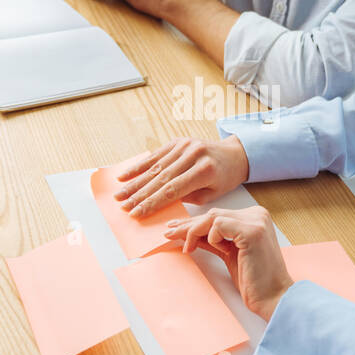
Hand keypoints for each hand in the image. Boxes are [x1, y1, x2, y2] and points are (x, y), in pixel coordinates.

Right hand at [115, 135, 249, 216]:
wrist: (235, 154)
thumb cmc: (224, 178)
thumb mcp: (212, 194)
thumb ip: (187, 197)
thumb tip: (160, 203)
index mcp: (204, 170)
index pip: (172, 190)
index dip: (152, 203)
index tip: (137, 213)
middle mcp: (193, 155)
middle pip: (160, 178)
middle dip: (139, 195)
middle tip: (123, 206)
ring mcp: (184, 146)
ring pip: (155, 167)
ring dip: (135, 182)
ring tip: (119, 195)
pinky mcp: (177, 141)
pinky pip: (155, 155)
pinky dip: (138, 166)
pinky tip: (125, 175)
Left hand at [164, 206, 292, 320]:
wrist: (272, 297)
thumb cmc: (253, 280)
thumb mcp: (230, 254)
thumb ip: (214, 240)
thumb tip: (190, 233)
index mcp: (255, 218)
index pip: (218, 215)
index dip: (194, 223)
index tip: (175, 230)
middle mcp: (257, 215)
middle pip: (213, 214)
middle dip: (188, 225)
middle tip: (168, 234)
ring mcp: (256, 221)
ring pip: (212, 217)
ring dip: (194, 232)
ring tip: (186, 247)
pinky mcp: (251, 231)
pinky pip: (218, 225)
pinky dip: (210, 237)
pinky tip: (213, 249)